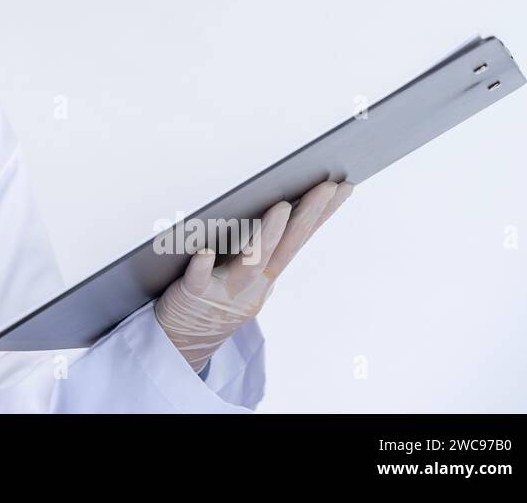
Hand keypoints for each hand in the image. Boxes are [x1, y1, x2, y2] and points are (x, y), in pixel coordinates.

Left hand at [153, 176, 354, 371]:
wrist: (185, 340)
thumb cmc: (211, 298)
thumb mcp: (242, 275)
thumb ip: (255, 248)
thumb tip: (274, 207)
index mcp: (265, 274)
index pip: (298, 239)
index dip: (321, 215)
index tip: (342, 188)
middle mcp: (252, 284)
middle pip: (286, 246)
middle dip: (308, 214)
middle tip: (327, 186)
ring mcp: (226, 292)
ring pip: (252, 262)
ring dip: (269, 235)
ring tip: (282, 207)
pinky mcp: (195, 296)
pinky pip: (199, 280)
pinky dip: (203, 266)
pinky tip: (203, 251)